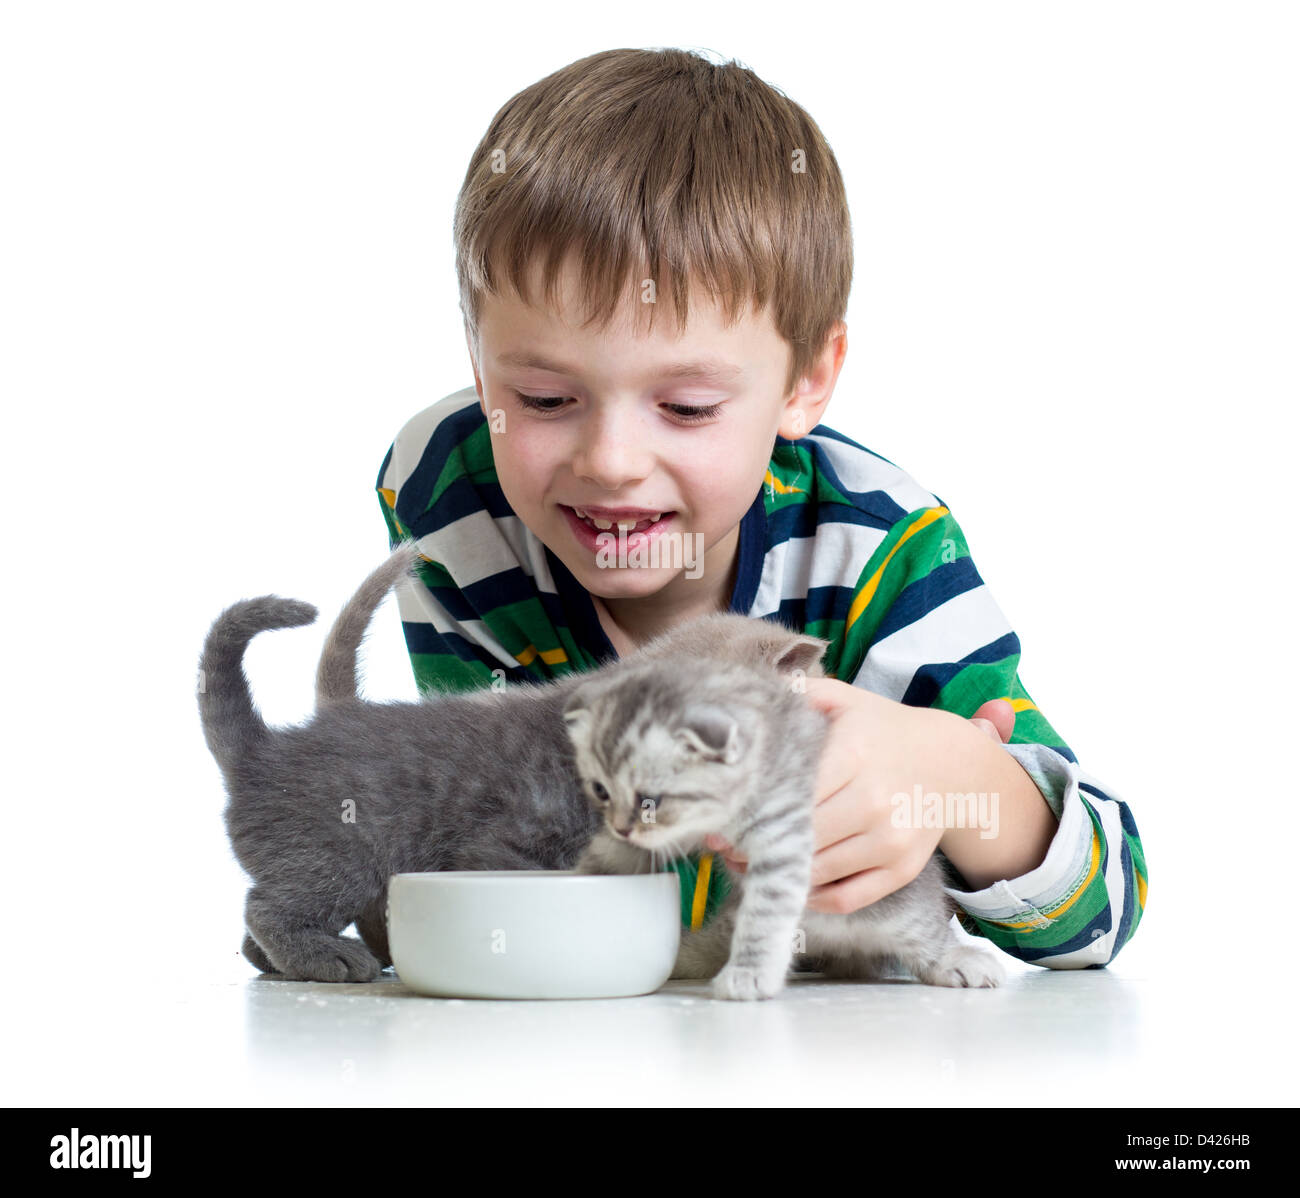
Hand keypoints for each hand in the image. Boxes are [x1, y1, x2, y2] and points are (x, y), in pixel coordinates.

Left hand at [703, 688, 1015, 911]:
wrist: (952, 764)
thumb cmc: (884, 730)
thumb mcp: (846, 700)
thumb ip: (798, 692)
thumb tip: (752, 691)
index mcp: (855, 753)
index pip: (791, 791)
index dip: (751, 806)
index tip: (722, 812)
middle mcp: (875, 800)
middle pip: (800, 835)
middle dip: (755, 843)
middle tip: (723, 841)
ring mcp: (891, 840)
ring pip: (818, 871)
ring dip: (777, 872)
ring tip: (745, 861)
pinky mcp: (901, 870)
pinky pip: (846, 899)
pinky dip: (812, 898)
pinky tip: (790, 880)